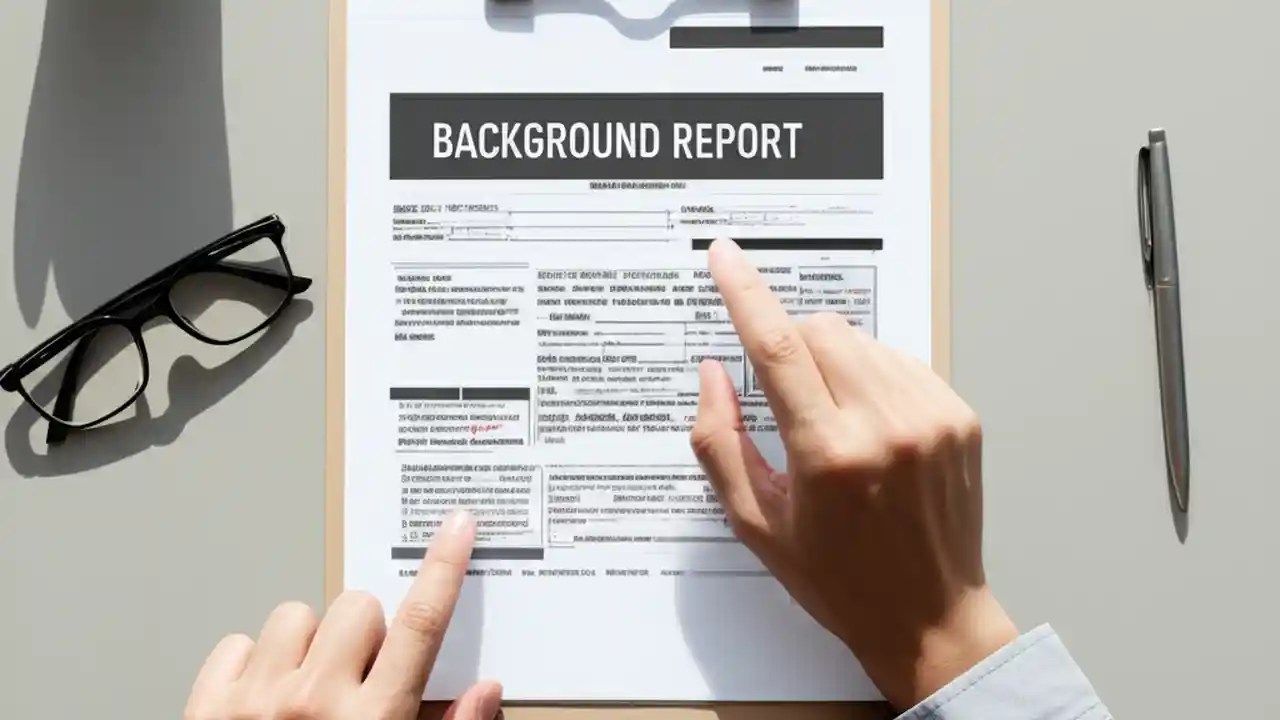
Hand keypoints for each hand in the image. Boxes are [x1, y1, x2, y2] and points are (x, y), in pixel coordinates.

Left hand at [183, 510, 500, 719]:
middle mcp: (315, 703)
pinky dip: (251, 662)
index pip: (421, 625)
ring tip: (306, 688)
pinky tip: (263, 697)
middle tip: (358, 677)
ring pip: (296, 615)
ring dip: (307, 642)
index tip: (457, 527)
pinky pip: (237, 642)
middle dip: (365, 632)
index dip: (444, 567)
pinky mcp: (206, 707)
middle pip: (358, 607)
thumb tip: (485, 690)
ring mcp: (256, 702)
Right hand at [692, 239, 1018, 709]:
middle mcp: (884, 426)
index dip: (744, 293)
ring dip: (832, 361)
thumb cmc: (838, 581)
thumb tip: (713, 374)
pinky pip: (900, 360)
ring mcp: (930, 417)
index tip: (725, 257)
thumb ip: (720, 442)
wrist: (931, 618)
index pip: (775, 347)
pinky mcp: (959, 417)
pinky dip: (873, 376)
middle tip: (785, 395)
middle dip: (789, 344)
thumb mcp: (756, 524)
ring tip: (833, 423)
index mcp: (827, 454)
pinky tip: (870, 427)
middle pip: (820, 330)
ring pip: (861, 340)